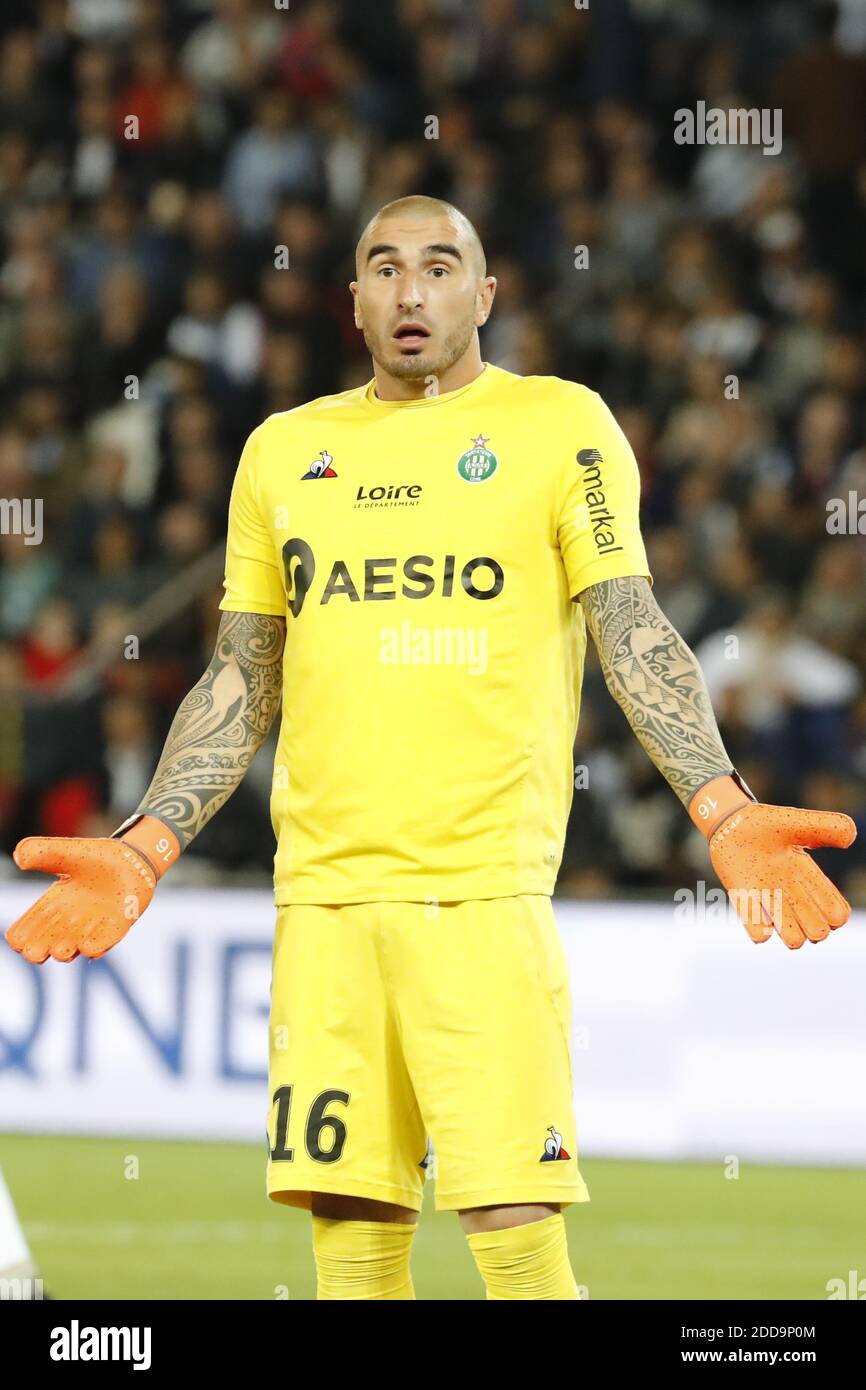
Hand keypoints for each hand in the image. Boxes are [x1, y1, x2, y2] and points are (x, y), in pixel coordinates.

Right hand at [5, 817, 179, 964]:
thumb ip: (42, 852)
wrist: (130, 858)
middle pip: (45, 945)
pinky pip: (104, 943)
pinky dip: (96, 946)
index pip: (28, 927)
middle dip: (37, 952)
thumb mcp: (65, 853)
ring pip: (73, 949)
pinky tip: (88, 946)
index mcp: (51, 906)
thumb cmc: (95, 857)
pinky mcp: (116, 928)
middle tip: (34, 952)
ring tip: (60, 949)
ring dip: (65, 952)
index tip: (17, 940)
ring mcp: (92, 927)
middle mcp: (68, 922)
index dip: (20, 936)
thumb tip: (19, 857)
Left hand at [690, 776, 855, 948]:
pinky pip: (757, 931)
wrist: (731, 823)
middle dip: (816, 929)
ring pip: (793, 938)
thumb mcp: (802, 822)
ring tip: (780, 916)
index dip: (835, 914)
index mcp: (810, 878)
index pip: (835, 911)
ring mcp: (768, 900)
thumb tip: (852, 838)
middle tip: (802, 909)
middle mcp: (792, 895)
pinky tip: (761, 919)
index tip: (822, 898)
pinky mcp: (744, 900)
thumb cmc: (767, 824)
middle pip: (818, 931)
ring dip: (791, 933)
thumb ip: (829, 826)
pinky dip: (761, 930)